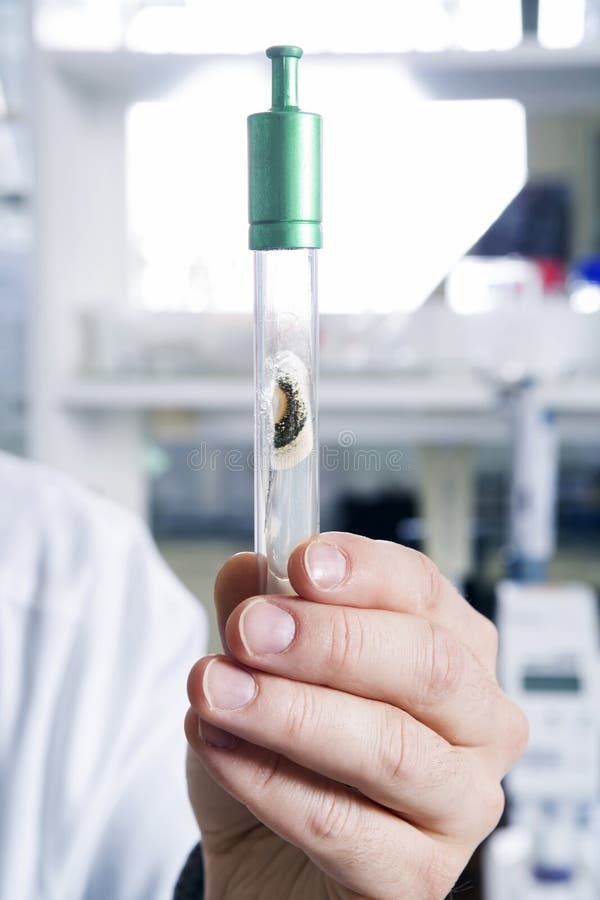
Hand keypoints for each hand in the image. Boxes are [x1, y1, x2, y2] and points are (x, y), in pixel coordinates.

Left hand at [185, 534, 527, 899]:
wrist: (266, 856)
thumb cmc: (284, 752)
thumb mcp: (261, 668)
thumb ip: (259, 612)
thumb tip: (247, 568)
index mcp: (454, 650)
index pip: (425, 592)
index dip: (365, 570)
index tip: (300, 562)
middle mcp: (478, 722)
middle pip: (426, 664)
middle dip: (329, 641)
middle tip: (249, 630)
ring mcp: (462, 803)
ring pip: (389, 746)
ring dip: (290, 712)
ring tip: (215, 690)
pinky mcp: (422, 876)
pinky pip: (342, 825)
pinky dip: (269, 783)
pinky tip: (219, 750)